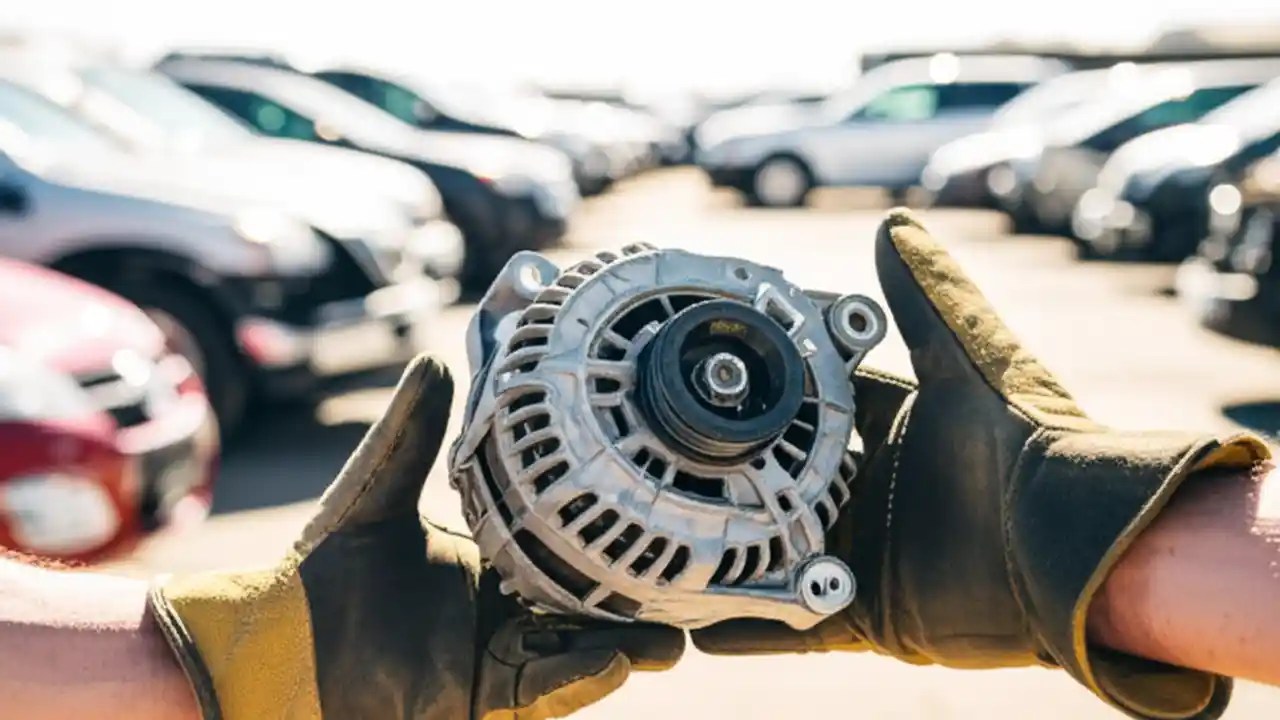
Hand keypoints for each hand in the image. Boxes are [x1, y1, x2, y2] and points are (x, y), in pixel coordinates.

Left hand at [148, 355, 683, 719]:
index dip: (604, 536)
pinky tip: (609, 660)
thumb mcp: (376, 493)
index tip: (652, 513)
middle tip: (688, 585)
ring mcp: (490, 662)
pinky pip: (535, 691)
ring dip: (622, 649)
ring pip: (572, 655)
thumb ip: (412, 434)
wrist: (271, 641)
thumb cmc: (319, 569)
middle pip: (582, 607)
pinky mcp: (473, 702)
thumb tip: (438, 357)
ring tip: (668, 639)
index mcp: (486, 562)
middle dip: (633, 603)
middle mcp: (498, 614)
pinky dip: (574, 677)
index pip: (559, 546)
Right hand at [692, 211, 1267, 719]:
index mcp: (885, 430)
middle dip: (720, 484)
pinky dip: (746, 626)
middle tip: (649, 477)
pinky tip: (694, 626)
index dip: (752, 399)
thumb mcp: (969, 360)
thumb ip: (928, 297)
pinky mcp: (865, 611)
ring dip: (719, 558)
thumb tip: (893, 222)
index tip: (694, 387)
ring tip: (652, 558)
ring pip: (770, 556)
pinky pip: (791, 624)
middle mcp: (867, 492)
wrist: (1071, 547)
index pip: (801, 407)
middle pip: (774, 486)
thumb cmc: (1028, 446)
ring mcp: (861, 554)